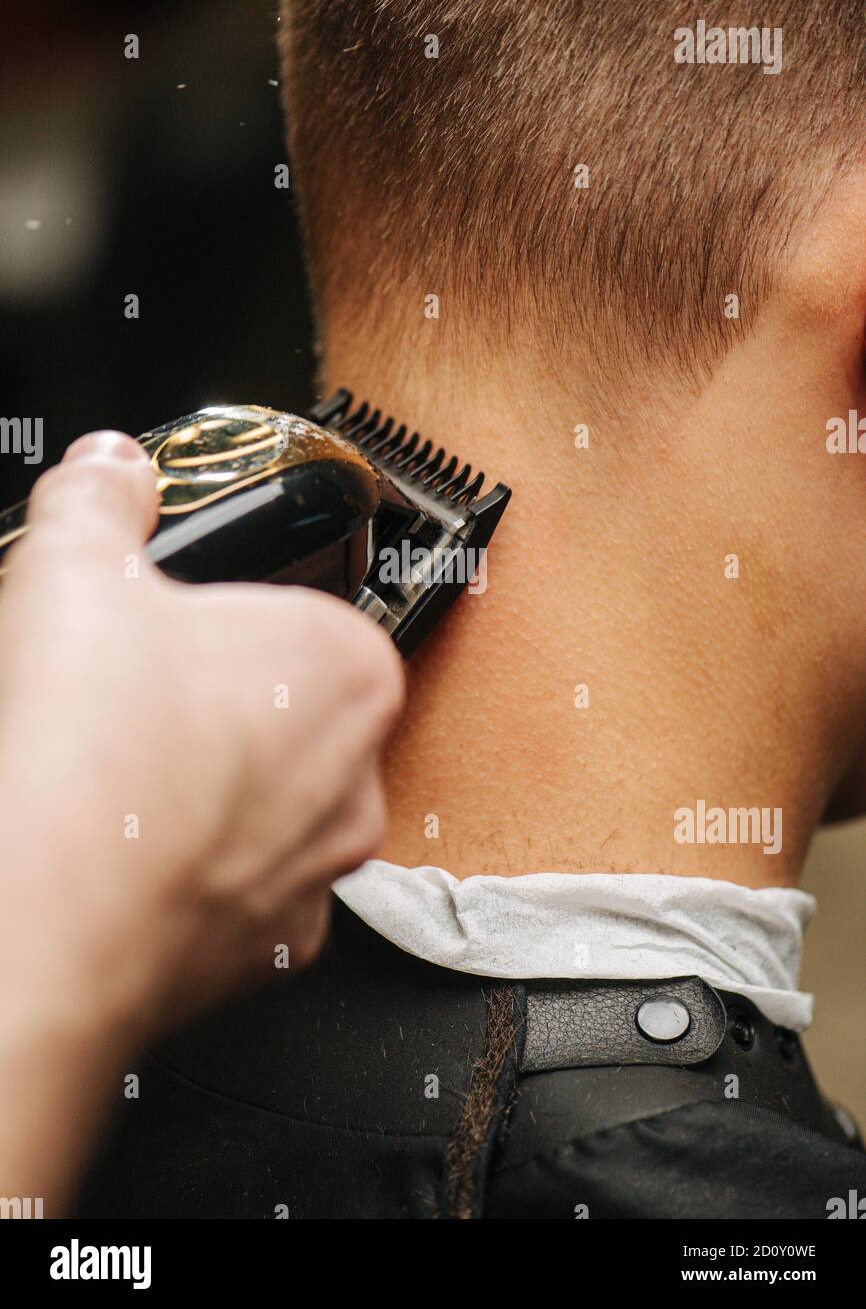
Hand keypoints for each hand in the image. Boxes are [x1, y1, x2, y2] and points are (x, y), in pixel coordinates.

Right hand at [0, 431, 403, 1037]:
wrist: (42, 933)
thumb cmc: (85, 756)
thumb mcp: (73, 571)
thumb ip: (101, 498)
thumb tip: (111, 468)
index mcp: (344, 665)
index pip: (298, 609)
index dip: (217, 609)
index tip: (158, 621)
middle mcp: (358, 772)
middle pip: (282, 706)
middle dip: (208, 696)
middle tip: (120, 695)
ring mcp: (318, 868)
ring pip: (263, 800)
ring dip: (200, 783)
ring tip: (108, 774)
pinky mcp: (271, 945)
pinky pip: (234, 883)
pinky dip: (185, 865)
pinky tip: (117, 848)